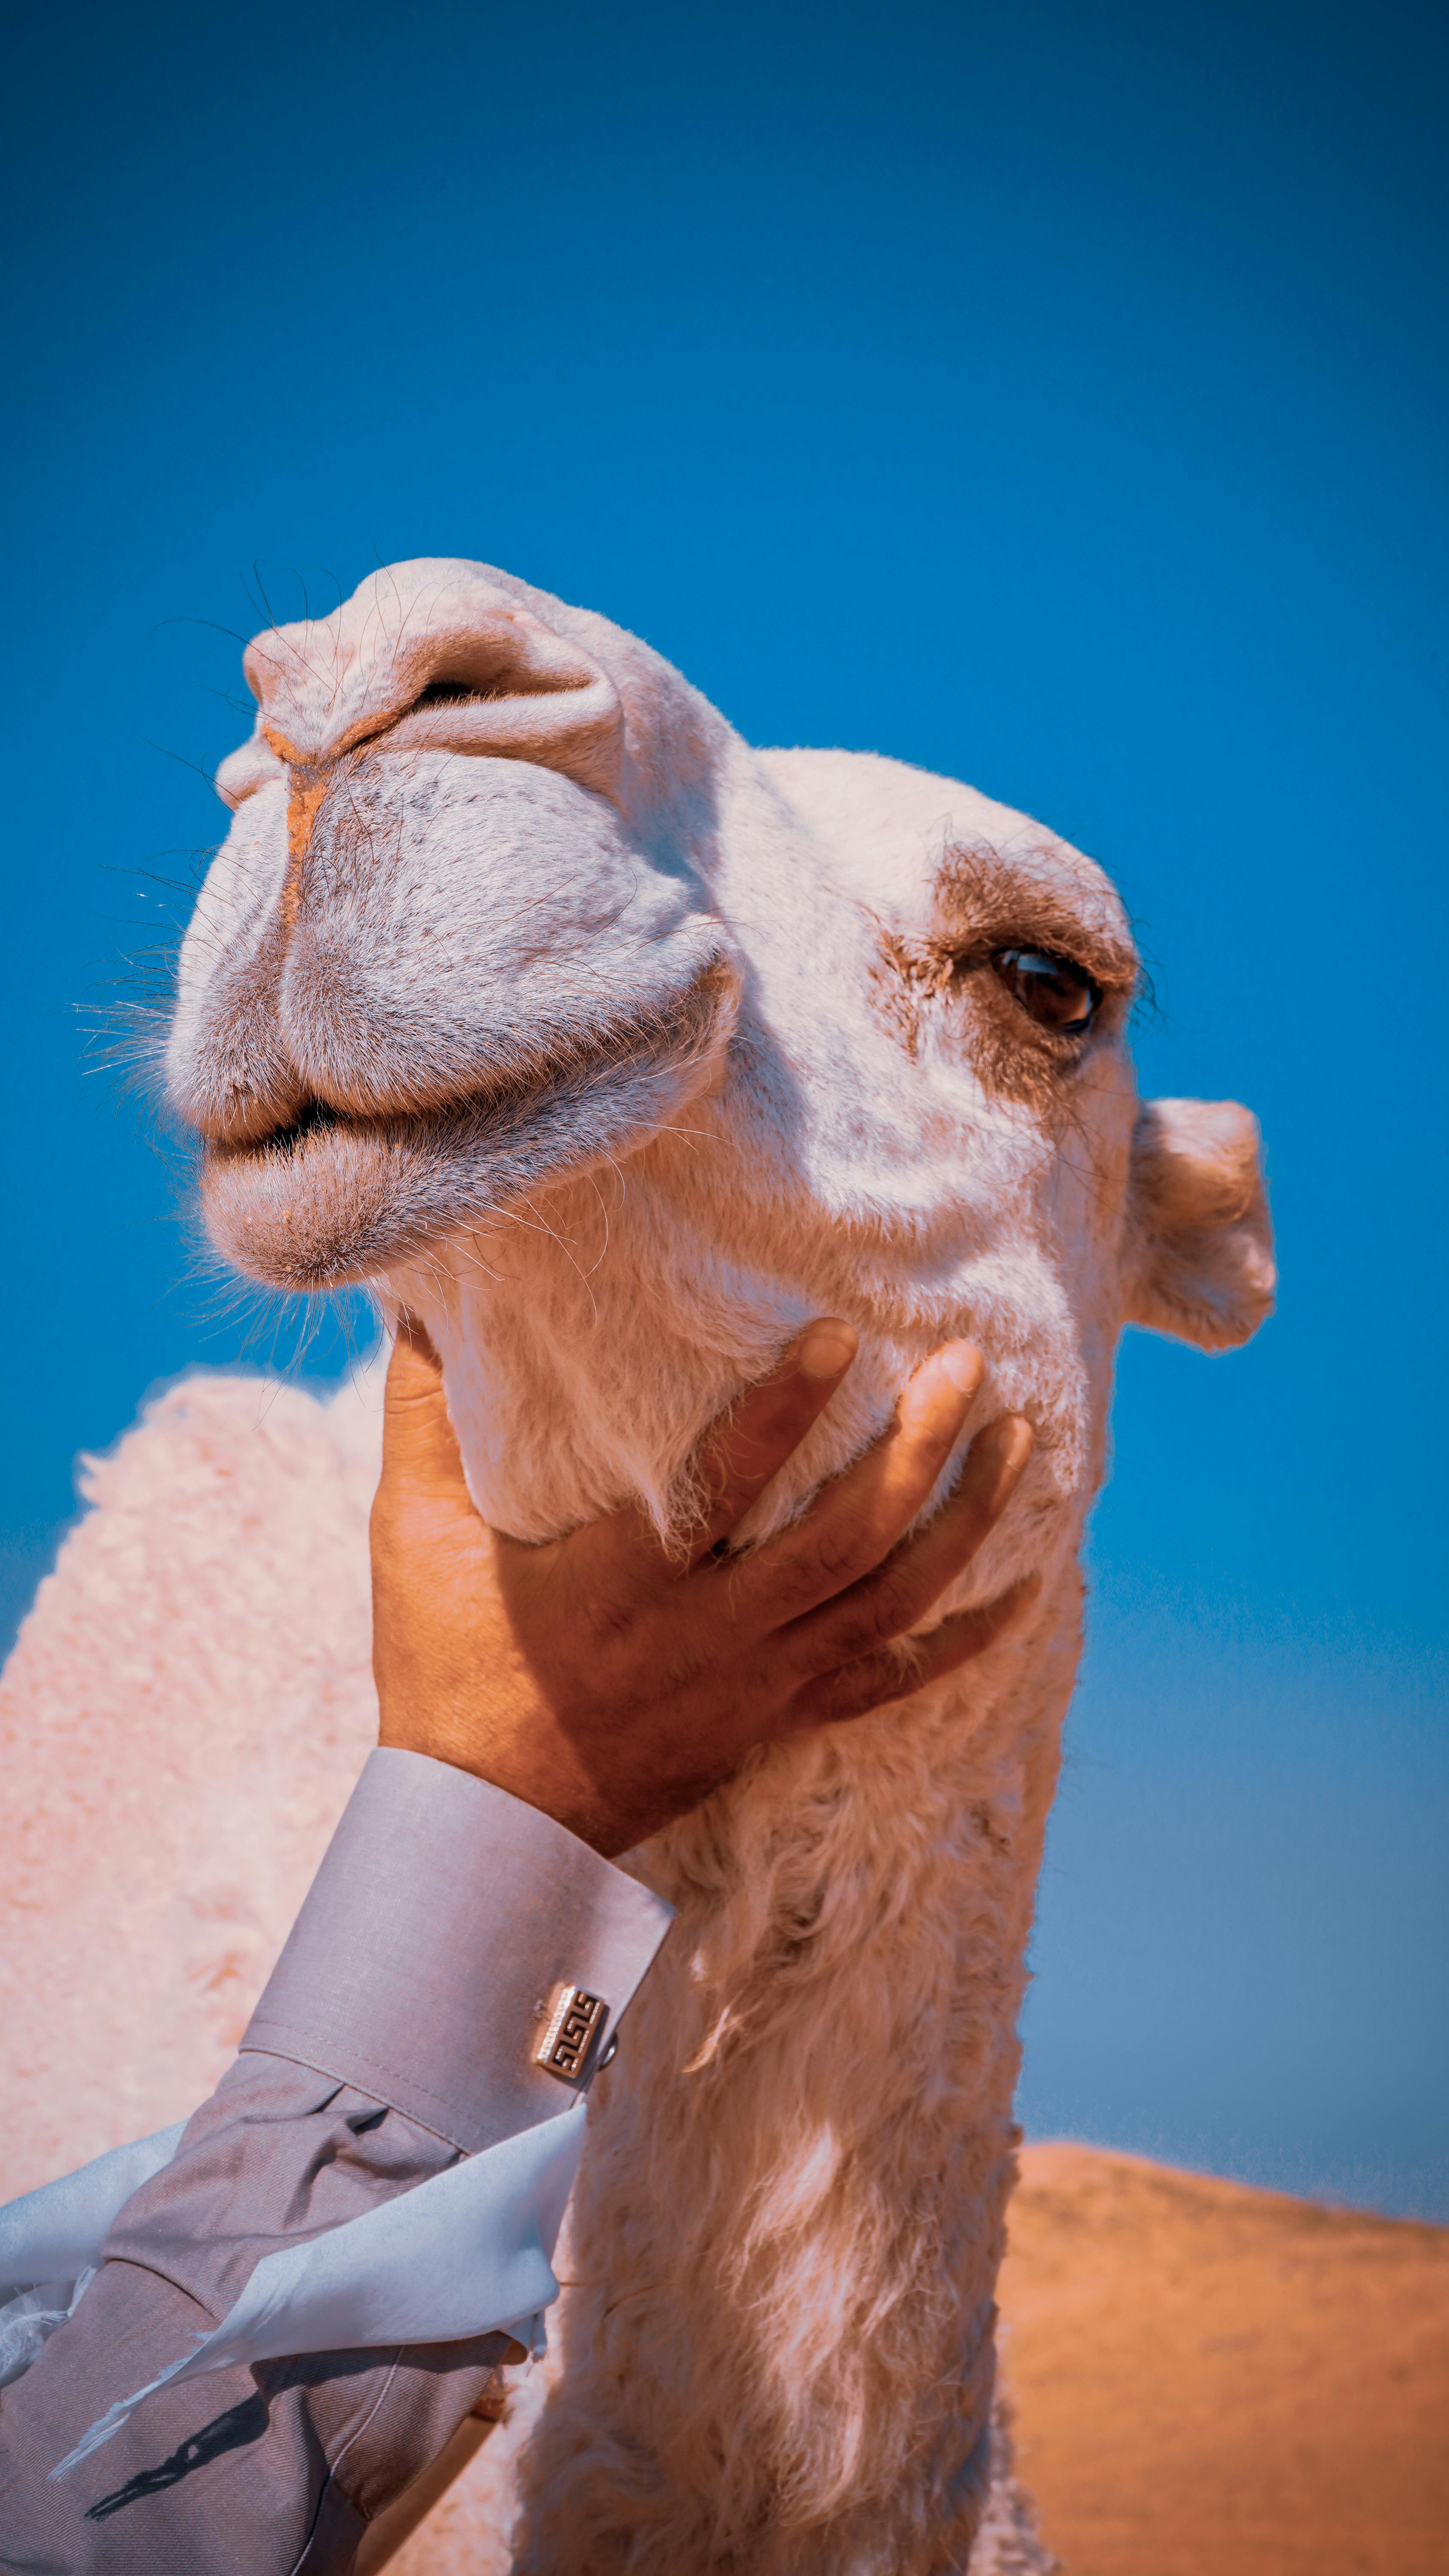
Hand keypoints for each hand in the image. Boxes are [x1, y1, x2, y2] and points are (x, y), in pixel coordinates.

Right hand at [370, 1319, 1036, 1855]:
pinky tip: (1033, 1587)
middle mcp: (714, 1636)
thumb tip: (422, 1296)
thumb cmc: (444, 1670)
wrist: (484, 1830)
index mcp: (629, 1583)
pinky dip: (973, 1634)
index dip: (787, 1406)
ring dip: (967, 1520)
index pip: (728, 1482)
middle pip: (849, 1540)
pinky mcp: (783, 1723)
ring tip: (1020, 1439)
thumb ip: (424, 1414)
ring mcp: (762, 1686)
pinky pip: (900, 1681)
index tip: (842, 1333)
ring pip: (895, 1603)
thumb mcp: (411, 1537)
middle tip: (967, 1361)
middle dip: (921, 1449)